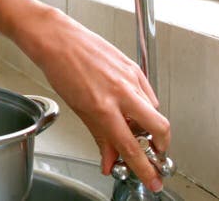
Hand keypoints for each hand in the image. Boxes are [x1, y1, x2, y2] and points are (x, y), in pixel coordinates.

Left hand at [17, 7, 169, 192]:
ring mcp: (129, 78)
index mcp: (102, 107)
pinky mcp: (133, 66)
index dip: (144, 168)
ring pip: (154, 109)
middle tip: (153, 152)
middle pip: (159, 128)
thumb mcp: (78, 110)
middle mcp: (120, 92)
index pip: (130, 146)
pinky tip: (128, 103)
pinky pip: (147, 92)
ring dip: (148, 123)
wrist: (57, 39)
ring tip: (130, 123)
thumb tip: (111, 160)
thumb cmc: (60, 69)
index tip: (152, 180)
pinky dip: (143, 103)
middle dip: (161, 146)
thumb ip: (100, 137)